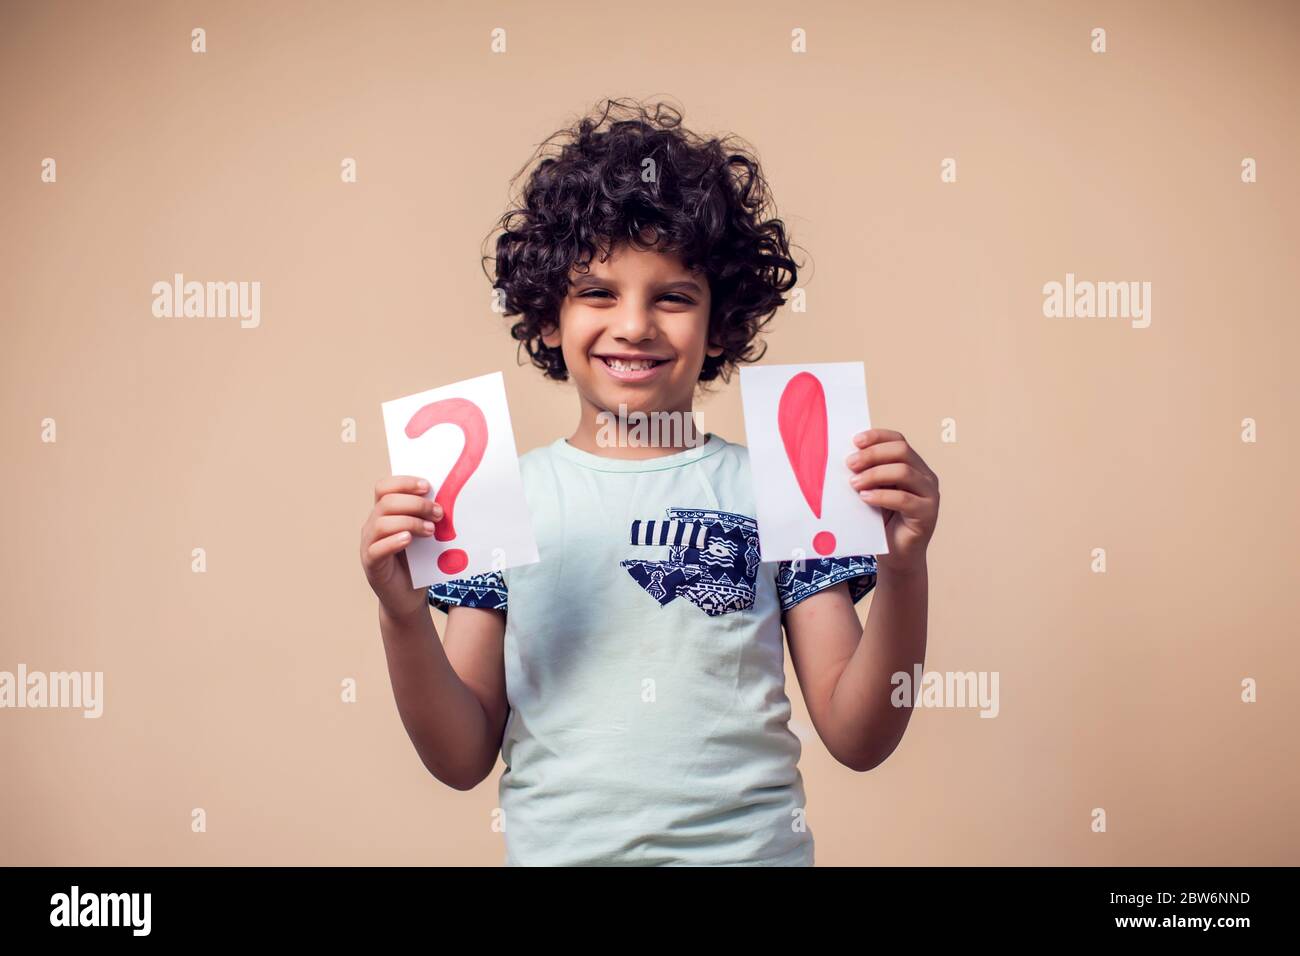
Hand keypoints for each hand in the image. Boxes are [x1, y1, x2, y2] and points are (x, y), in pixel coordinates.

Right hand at [360, 475, 441, 618]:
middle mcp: (373, 525)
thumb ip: (429, 518)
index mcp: (385, 513)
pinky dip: (393, 541)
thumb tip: (449, 500)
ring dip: (410, 522)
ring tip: (430, 531)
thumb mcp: (426, 535)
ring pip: (382, 523)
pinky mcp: (371, 564)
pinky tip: (409, 540)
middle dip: (416, 504)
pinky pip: (376, 548)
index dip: (404, 483)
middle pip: (386, 502)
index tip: (428, 487)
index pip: (384, 487)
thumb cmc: (419, 563)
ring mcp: (369, 544)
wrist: (408, 597)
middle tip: (438, 513)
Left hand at [845, 428, 938, 574]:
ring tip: (854, 483)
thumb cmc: (881, 521)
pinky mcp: (927, 514)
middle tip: (850, 464)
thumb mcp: (872, 491)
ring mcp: (929, 494)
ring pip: (904, 472)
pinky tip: (865, 498)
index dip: (877, 437)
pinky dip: (881, 496)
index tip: (855, 441)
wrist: (896, 555)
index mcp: (913, 465)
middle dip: (872, 454)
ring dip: (874, 474)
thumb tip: (845, 457)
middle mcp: (925, 476)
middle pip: (901, 451)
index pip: (898, 440)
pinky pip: (904, 499)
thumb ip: (866, 474)